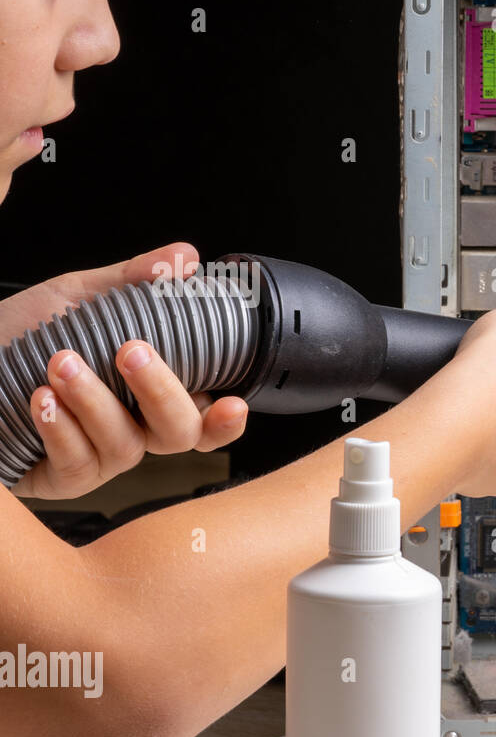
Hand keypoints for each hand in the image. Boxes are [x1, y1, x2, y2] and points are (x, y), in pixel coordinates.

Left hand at [4, 243, 249, 499]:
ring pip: (126, 447)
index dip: (227, 419)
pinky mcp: (63, 478)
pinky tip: (42, 400)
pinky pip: (78, 464)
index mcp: (151, 393)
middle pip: (180, 434)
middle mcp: (136, 429)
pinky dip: (62, 430)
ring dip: (95, 403)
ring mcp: (101, 458)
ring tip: (61, 363)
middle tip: (132, 351)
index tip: (233, 401)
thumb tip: (185, 257)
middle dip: (162, 393)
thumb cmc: (20, 337)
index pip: (206, 416)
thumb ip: (135, 281)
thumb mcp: (78, 298)